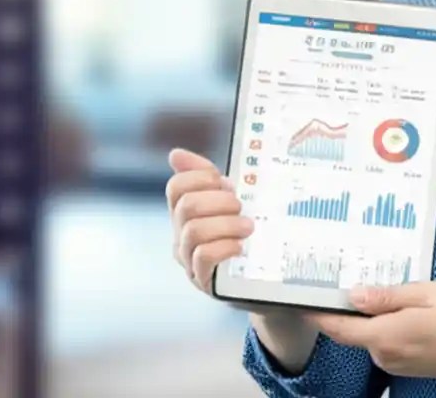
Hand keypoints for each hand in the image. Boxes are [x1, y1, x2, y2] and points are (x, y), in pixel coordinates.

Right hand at [165, 148, 253, 295]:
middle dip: (218, 200)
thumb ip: (207, 178)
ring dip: (226, 224)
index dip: (199, 178)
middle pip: (187, 206)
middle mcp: (180, 234)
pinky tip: (240, 247)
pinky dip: (224, 247)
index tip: (223, 181)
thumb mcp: (228, 203)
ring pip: (194, 231)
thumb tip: (175, 155)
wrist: (260, 278)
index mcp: (184, 212)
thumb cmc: (240, 234)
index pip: (176, 187)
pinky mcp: (202, 280)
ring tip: (248, 227)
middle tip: (240, 206)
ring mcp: (188, 259)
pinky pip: (204, 257)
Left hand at [305, 282, 435, 380]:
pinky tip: (411, 310)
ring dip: (376, 315)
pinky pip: (388, 342)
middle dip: (352, 306)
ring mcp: (397, 364)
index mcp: (385, 336)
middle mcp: (385, 355)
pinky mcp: (408, 366)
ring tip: (398, 291)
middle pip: (354, 329)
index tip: (300, 299)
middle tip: (358, 276)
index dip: (317, 314)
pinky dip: (389, 325)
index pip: (337, 327)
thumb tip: (353, 295)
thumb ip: (386, 296)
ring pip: (372, 334)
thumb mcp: (425, 294)